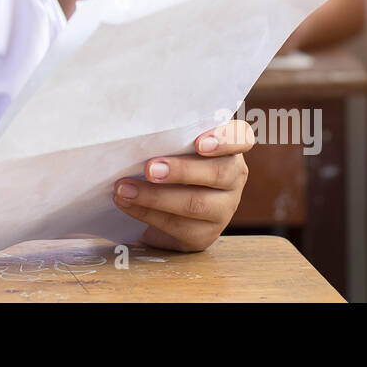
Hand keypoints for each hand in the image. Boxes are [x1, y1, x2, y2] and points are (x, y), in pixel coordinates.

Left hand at [112, 120, 254, 251]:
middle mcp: (234, 177)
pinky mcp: (205, 234)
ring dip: (156, 197)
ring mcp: (223, 208)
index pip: (241, 138)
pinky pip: (178, 225)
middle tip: (149, 168)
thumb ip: (169, 137)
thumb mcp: (173, 144)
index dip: (224, 140)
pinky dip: (148, 213)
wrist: (161, 206)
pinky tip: (127, 204)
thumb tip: (138, 132)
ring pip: (196, 204)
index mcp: (229, 148)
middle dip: (181, 171)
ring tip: (126, 189)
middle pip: (218, 173)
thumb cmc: (167, 159)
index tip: (200, 143)